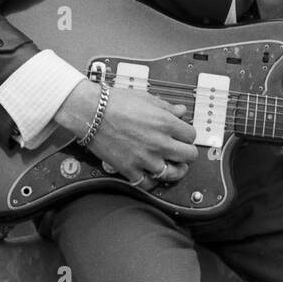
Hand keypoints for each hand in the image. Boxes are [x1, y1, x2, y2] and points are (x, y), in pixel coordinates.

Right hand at [54, 81, 196, 189]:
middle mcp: (159, 142)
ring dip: (175, 170)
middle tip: (182, 151)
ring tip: (173, 167)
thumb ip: (167, 107)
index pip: (191, 135)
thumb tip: (180, 111)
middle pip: (188, 155)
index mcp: (166, 123)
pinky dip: (151, 182)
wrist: (91, 112)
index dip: (188, 135)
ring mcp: (145, 158)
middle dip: (187, 153)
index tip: (183, 136)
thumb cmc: (115, 102)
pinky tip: (151, 175)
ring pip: (173, 173)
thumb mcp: (146, 98)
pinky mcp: (129, 169)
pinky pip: (147, 184)